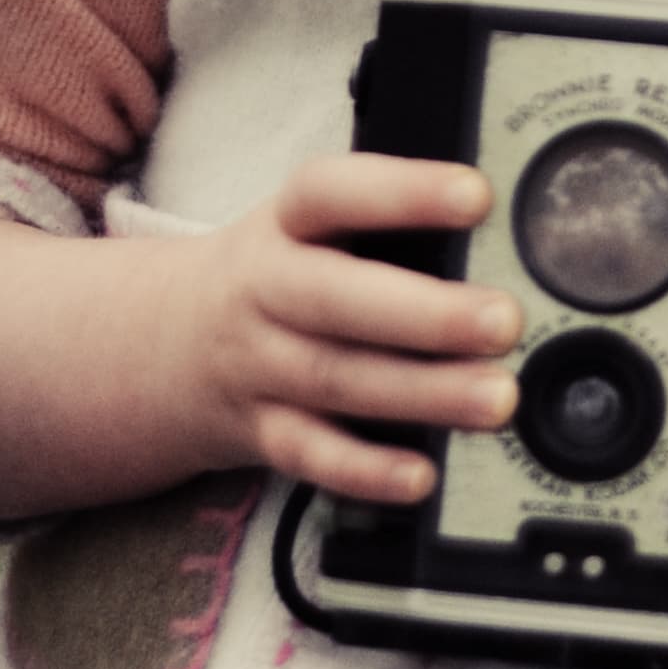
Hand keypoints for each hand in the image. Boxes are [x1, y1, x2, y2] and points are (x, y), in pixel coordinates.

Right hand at [154, 154, 523, 503]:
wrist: (162, 340)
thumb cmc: (279, 274)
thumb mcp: (309, 231)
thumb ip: (387, 230)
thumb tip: (499, 237)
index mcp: (284, 226)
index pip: (331, 194)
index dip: (403, 192)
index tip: (477, 196)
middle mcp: (264, 292)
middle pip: (335, 298)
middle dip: (427, 312)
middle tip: (505, 321)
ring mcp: (258, 366)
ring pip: (336, 379)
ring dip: (423, 392)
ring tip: (498, 398)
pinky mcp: (262, 432)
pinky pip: (312, 455)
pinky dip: (367, 471)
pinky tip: (422, 476)